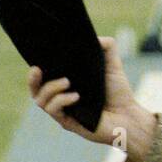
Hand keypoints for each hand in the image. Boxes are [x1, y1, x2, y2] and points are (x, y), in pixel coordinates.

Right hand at [28, 36, 156, 161]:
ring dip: (50, 88)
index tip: (38, 57)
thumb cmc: (118, 93)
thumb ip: (107, 49)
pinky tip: (75, 96)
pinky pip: (54, 111)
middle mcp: (60, 99)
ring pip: (40, 101)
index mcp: (66, 86)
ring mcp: (63, 112)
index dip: (36, 69)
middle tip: (38, 69)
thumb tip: (96, 38)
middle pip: (35, 90)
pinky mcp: (68, 123)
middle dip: (31, 79)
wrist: (129, 116)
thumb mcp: (112, 67)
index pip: (42, 77)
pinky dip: (61, 101)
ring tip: (67, 81)